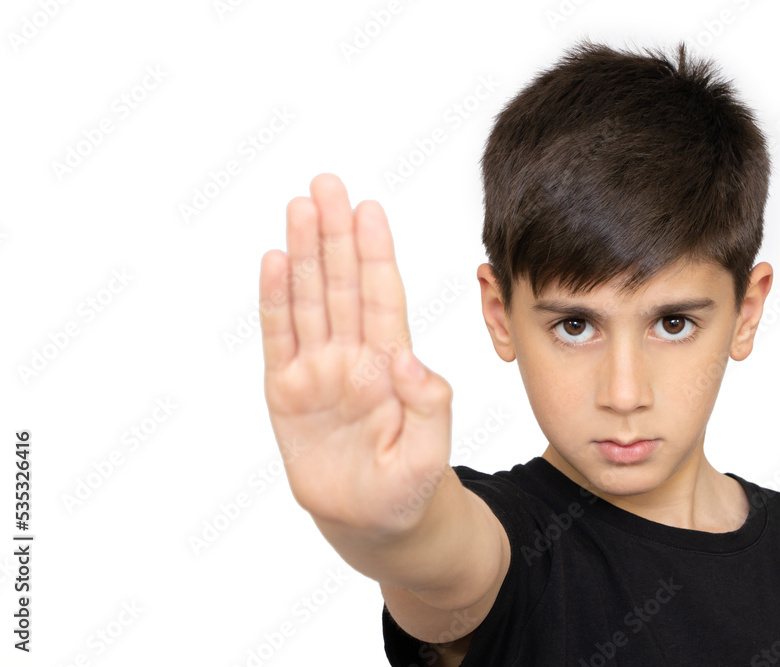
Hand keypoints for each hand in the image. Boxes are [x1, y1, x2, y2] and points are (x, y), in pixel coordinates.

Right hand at [258, 174, 453, 535]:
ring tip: (299, 207)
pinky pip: (278, 339)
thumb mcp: (431, 451)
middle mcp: (353, 356)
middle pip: (341, 283)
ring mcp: (318, 371)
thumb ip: (430, 403)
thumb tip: (407, 358)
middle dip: (335, 234)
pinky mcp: (286, 393)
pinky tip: (274, 260)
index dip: (374, 253)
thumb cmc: (408, 486)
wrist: (373, 524)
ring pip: (309, 299)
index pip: (381, 295)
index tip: (369, 209)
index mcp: (391, 364)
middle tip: (326, 184)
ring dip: (304, 253)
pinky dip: (275, 301)